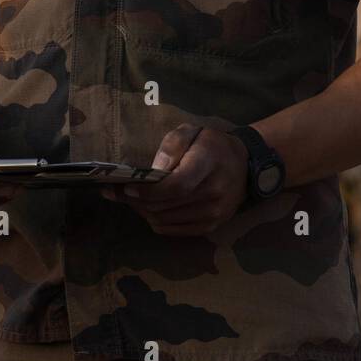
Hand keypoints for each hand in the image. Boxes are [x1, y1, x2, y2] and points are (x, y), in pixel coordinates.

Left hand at [101, 124, 248, 236]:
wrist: (245, 165)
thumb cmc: (212, 144)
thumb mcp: (192, 131)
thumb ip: (172, 146)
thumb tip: (154, 170)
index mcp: (208, 164)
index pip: (176, 186)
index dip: (149, 190)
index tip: (126, 186)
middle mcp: (214, 194)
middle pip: (166, 205)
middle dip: (136, 200)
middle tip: (115, 192)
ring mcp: (213, 214)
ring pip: (166, 220)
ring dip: (142, 211)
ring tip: (128, 199)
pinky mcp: (210, 226)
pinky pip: (173, 230)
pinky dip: (155, 221)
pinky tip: (145, 209)